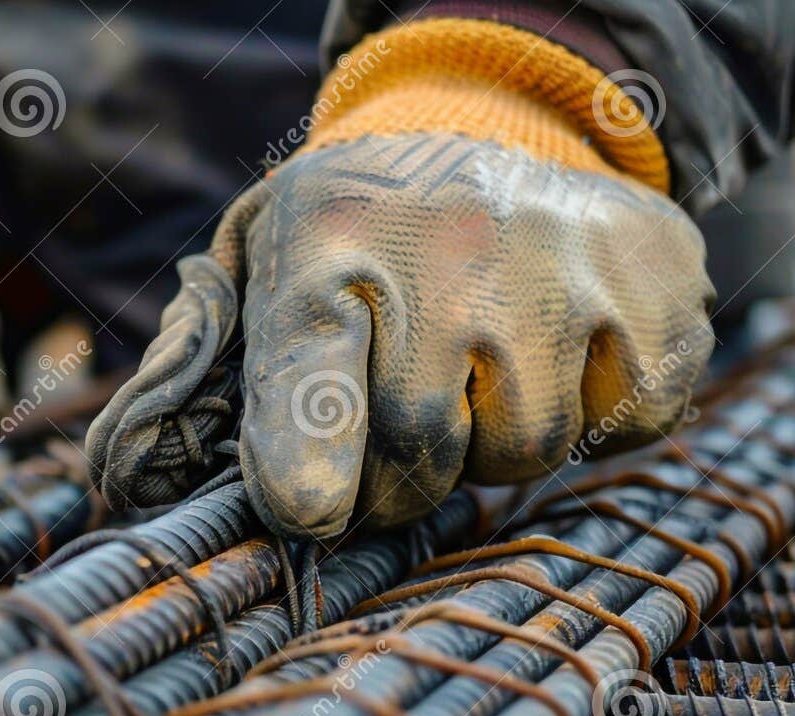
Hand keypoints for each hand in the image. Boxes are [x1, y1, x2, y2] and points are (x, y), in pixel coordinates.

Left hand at [88, 18, 714, 538]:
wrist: (488, 126)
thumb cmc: (358, 236)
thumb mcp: (267, 260)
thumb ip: (210, 357)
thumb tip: (135, 474)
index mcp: (324, 245)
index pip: (311, 381)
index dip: (305, 465)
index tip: (307, 511)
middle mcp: (449, 247)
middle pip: (422, 455)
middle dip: (400, 480)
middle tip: (399, 434)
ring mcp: (563, 263)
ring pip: (526, 452)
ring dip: (495, 447)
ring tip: (479, 376)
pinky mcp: (658, 284)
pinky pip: (627, 426)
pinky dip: (598, 421)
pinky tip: (564, 359)